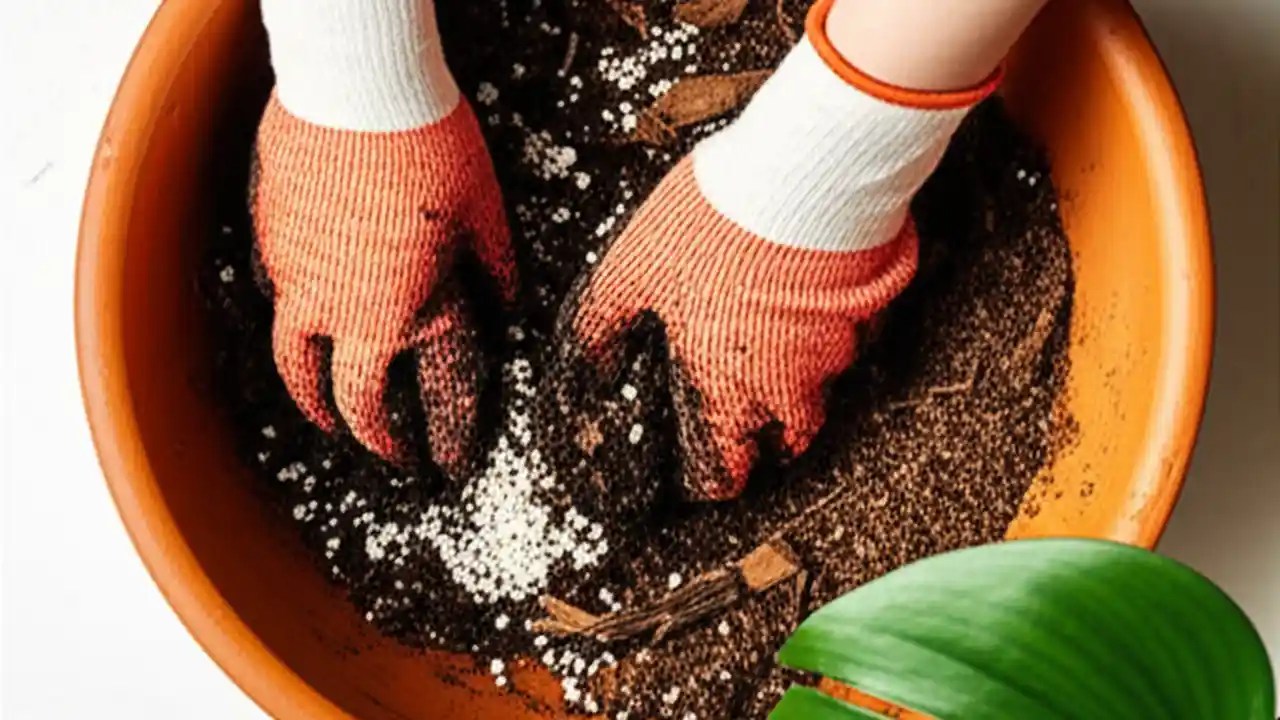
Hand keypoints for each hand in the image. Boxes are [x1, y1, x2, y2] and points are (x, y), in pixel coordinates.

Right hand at [252, 96, 514, 470]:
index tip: (453, 463)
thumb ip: (498, 270)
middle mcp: (354, 316)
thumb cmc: (433, 146)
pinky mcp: (270, 248)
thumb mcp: (485, 213)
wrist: (355, 91)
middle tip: (397, 456)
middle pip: (360, 402)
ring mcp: (302, 286)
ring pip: (296, 366)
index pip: (442, 395)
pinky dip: (293, 328)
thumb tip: (511, 308)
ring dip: (316, 403)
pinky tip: (303, 326)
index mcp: (420, 313)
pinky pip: (278, 306)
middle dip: (381, 439)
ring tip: (329, 419)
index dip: (452, 435)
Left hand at [573, 159, 915, 498]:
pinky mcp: (870, 307)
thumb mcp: (629, 274)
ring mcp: (837, 348)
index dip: (712, 482)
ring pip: (822, 388)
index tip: (704, 476)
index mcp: (726, 388)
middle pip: (788, 443)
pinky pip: (855, 336)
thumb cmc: (710, 229)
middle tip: (751, 422)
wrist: (803, 177)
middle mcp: (788, 385)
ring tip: (776, 348)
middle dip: (769, 442)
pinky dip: (833, 330)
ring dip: (801, 381)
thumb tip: (584, 366)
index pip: (725, 474)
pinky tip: (811, 298)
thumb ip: (603, 326)